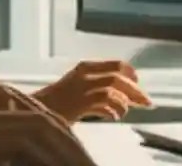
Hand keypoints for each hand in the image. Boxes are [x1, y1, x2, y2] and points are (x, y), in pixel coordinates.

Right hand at [34, 60, 151, 121]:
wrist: (33, 110)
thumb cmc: (55, 103)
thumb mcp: (76, 89)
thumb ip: (97, 89)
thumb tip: (125, 98)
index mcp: (84, 67)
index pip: (116, 64)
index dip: (131, 75)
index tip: (139, 85)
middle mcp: (84, 74)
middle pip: (119, 76)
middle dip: (136, 90)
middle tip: (147, 103)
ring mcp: (81, 87)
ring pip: (114, 87)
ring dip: (126, 101)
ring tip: (126, 111)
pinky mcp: (79, 101)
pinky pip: (105, 101)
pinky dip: (113, 110)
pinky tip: (113, 117)